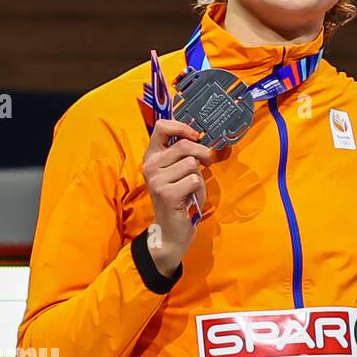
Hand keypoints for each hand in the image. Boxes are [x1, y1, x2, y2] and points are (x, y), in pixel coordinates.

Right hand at [142, 119, 212, 276]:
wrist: (172, 229)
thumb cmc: (181, 197)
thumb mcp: (181, 171)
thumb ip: (185, 154)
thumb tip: (200, 136)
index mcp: (152, 156)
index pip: (161, 127)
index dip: (182, 127)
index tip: (195, 135)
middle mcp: (150, 165)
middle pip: (184, 145)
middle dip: (203, 153)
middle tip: (206, 163)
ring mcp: (156, 179)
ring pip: (192, 164)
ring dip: (199, 175)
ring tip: (190, 187)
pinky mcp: (166, 193)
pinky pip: (194, 180)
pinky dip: (198, 188)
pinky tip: (188, 197)